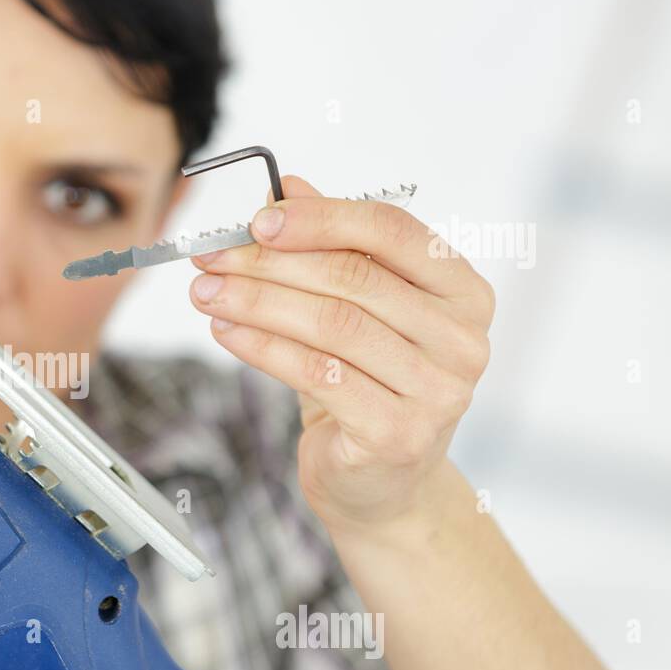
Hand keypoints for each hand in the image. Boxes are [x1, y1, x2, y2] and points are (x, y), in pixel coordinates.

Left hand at [188, 176, 494, 531]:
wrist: (380, 484)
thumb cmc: (368, 385)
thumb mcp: (355, 310)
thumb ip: (329, 246)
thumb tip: (283, 185)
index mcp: (464, 292)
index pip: (392, 232)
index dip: (321, 218)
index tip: (257, 218)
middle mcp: (463, 340)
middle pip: (354, 278)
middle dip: (270, 261)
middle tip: (210, 255)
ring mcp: (437, 392)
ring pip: (331, 325)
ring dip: (256, 301)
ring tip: (206, 291)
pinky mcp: (396, 433)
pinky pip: (316, 374)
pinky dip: (261, 347)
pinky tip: (225, 331)